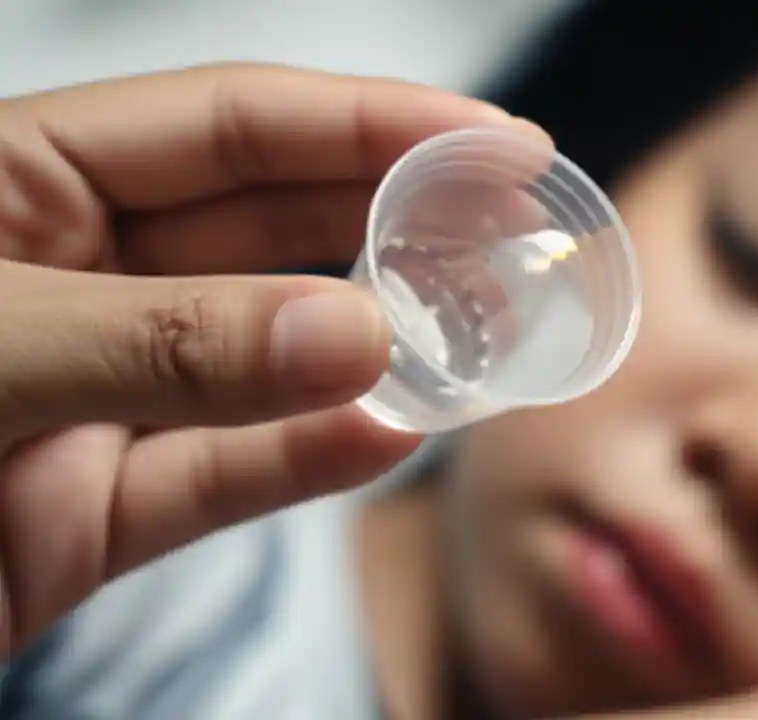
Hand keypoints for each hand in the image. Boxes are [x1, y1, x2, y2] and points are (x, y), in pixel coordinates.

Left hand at [0, 63, 543, 657]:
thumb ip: (162, 340)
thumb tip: (351, 333)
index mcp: (9, 182)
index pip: (227, 127)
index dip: (365, 120)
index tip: (486, 134)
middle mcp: (68, 281)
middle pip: (269, 233)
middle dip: (394, 228)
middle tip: (513, 231)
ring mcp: (93, 399)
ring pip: (266, 361)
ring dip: (373, 353)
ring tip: (478, 338)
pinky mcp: (92, 513)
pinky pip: (226, 478)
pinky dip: (308, 461)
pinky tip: (389, 434)